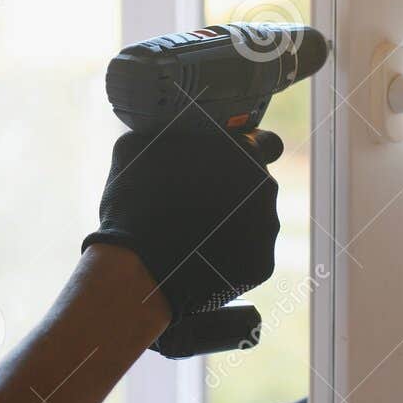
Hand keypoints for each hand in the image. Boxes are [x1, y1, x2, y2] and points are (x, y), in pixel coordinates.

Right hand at [82, 128, 280, 321]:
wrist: (139, 267)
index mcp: (244, 151)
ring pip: (254, 219)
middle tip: (195, 201)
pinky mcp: (262, 263)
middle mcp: (265, 186)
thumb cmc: (136, 202)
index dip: (246, 151)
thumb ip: (166, 135)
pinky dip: (229, 255)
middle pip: (256, 183)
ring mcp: (267, 227)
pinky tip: (200, 257)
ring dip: (232, 222)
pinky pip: (248, 253)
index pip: (265, 142)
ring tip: (193, 233)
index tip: (228, 161)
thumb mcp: (137, 147)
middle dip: (231, 189)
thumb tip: (165, 135)